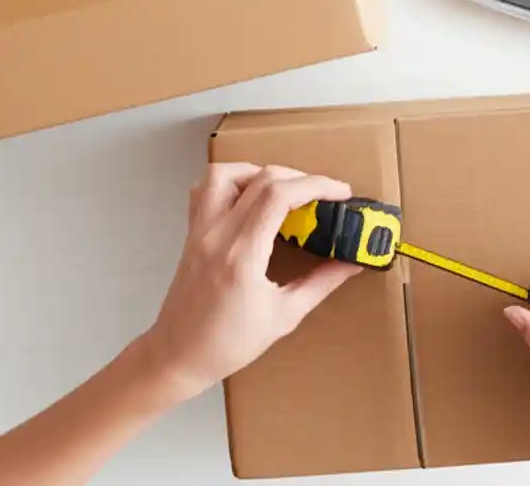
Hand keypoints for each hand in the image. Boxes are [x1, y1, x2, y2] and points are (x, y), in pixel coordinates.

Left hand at [137, 164, 361, 400]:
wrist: (177, 356)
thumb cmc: (229, 343)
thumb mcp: (285, 316)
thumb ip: (321, 283)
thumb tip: (352, 262)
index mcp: (241, 254)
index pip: (279, 195)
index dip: (317, 185)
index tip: (342, 194)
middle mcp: (217, 234)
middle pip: (260, 178)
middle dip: (300, 178)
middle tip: (323, 196)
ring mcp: (200, 231)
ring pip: (224, 173)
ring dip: (260, 172)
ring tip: (284, 191)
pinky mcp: (192, 234)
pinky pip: (204, 190)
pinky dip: (230, 183)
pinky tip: (250, 199)